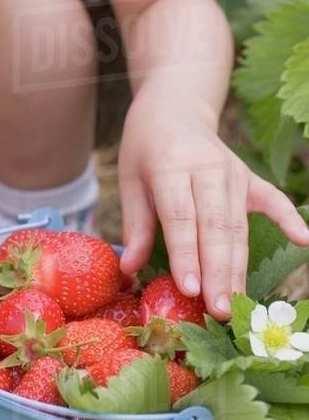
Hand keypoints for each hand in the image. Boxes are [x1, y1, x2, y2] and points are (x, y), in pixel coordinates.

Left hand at [116, 108, 308, 321]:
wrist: (173, 110)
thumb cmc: (146, 149)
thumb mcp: (130, 180)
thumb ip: (135, 225)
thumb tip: (129, 270)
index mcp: (171, 164)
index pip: (181, 216)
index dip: (186, 254)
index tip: (189, 289)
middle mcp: (207, 167)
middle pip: (215, 225)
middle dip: (217, 271)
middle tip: (219, 309)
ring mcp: (233, 171)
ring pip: (239, 224)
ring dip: (239, 266)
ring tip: (238, 302)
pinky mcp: (250, 176)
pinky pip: (273, 199)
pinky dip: (288, 218)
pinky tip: (304, 241)